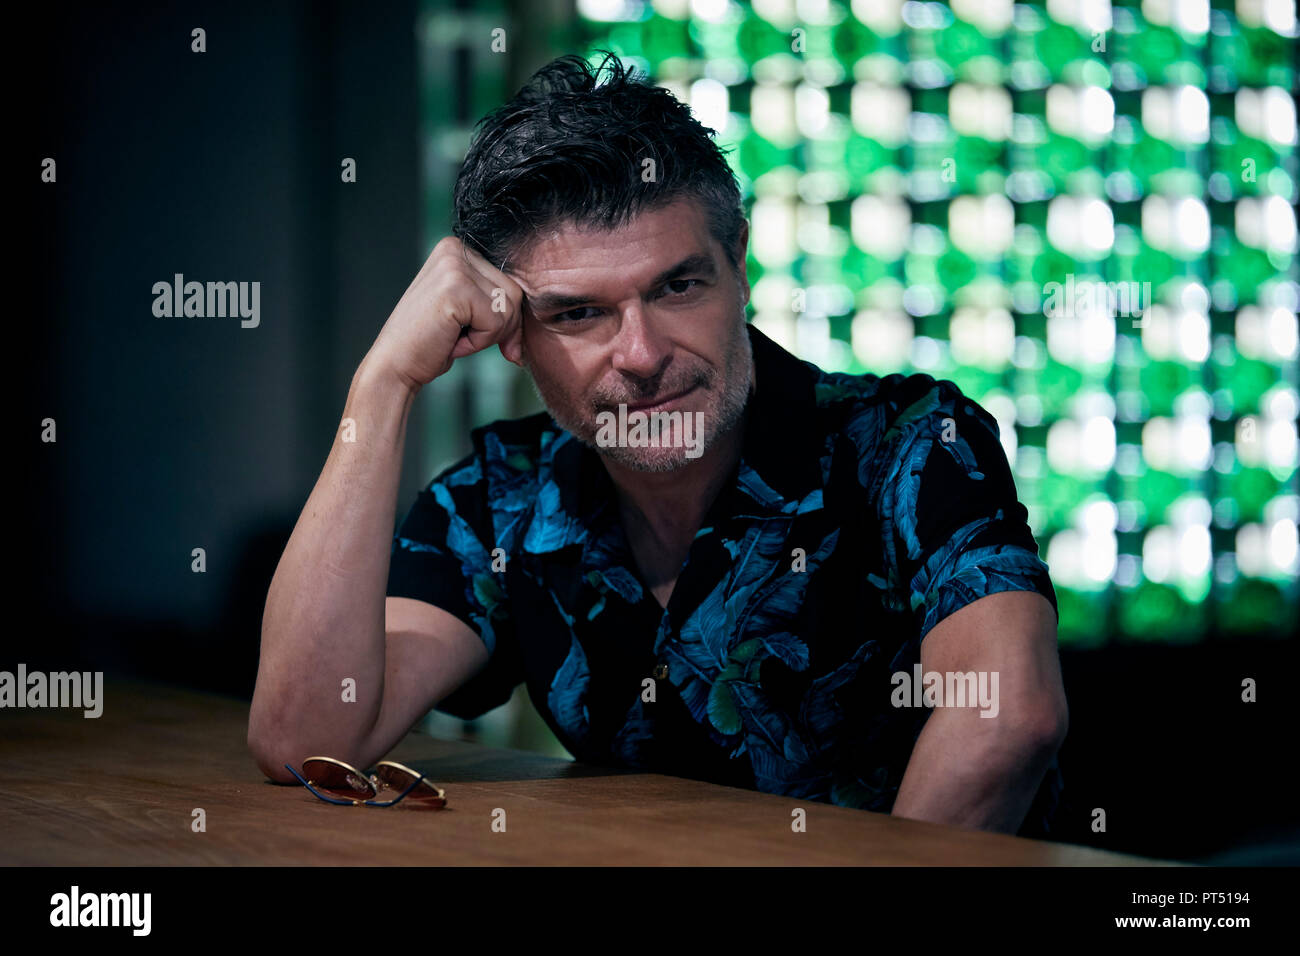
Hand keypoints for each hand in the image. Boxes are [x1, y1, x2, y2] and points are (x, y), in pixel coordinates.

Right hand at [366, 236, 524, 391]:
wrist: (395, 366)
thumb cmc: (432, 342)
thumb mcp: (471, 314)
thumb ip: (500, 303)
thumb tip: (543, 312)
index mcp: (458, 249)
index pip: (511, 283)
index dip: (505, 319)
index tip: (479, 336)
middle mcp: (454, 249)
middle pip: (515, 294)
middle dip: (501, 328)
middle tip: (462, 339)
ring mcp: (453, 266)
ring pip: (509, 308)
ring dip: (488, 335)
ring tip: (454, 337)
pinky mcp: (455, 288)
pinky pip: (496, 322)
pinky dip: (479, 342)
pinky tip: (450, 341)